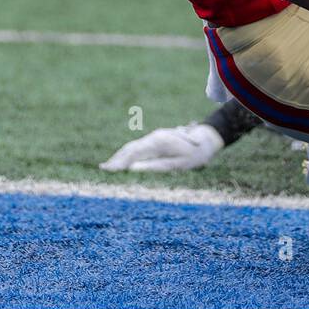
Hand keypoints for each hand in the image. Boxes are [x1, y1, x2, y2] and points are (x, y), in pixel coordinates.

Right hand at [99, 123, 222, 171]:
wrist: (206, 138)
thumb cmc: (194, 154)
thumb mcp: (178, 164)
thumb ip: (155, 166)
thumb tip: (134, 169)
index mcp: (158, 143)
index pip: (133, 153)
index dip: (119, 162)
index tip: (107, 169)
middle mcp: (154, 137)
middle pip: (130, 149)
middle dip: (116, 160)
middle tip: (102, 170)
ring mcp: (154, 138)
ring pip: (133, 147)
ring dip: (120, 157)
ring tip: (107, 168)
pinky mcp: (156, 141)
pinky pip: (139, 147)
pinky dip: (128, 154)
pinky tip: (121, 162)